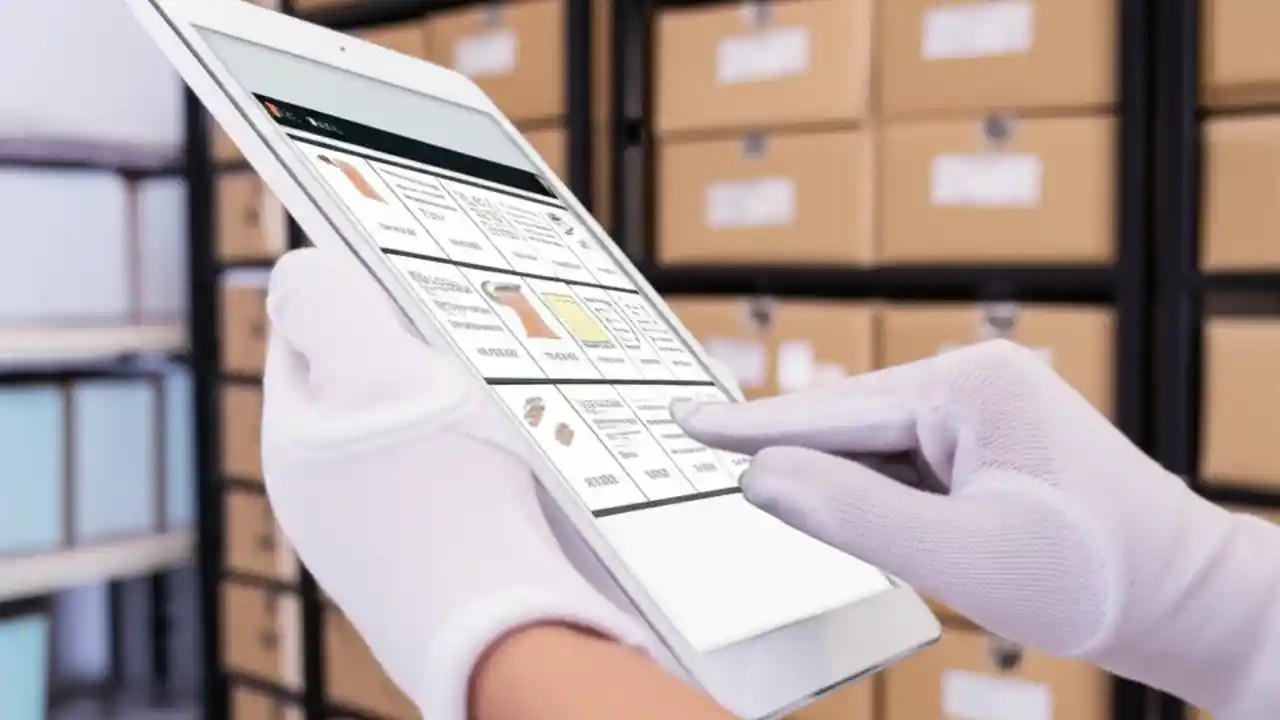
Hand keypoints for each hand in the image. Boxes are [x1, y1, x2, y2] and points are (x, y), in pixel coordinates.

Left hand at [260, 248, 650, 718]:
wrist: (509, 629)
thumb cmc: (445, 499)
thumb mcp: (378, 373)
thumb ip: (329, 305)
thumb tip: (295, 269)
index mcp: (296, 442)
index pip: (308, 333)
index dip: (357, 291)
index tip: (413, 272)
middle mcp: (324, 495)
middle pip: (366, 383)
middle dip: (414, 351)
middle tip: (471, 336)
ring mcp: (378, 536)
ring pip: (412, 434)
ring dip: (454, 406)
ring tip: (505, 399)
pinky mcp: (435, 563)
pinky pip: (450, 486)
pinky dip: (478, 463)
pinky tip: (517, 465)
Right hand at [675, 340, 1279, 716]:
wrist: (1182, 599)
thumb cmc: (1092, 578)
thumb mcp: (963, 558)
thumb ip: (854, 516)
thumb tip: (762, 476)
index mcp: (970, 387)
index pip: (834, 410)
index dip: (750, 425)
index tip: (682, 421)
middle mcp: (975, 379)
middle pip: (851, 422)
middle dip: (797, 459)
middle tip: (715, 465)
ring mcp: (986, 406)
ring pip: (876, 444)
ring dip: (843, 483)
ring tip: (821, 511)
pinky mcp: (991, 439)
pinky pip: (907, 460)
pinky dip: (879, 492)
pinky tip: (876, 520)